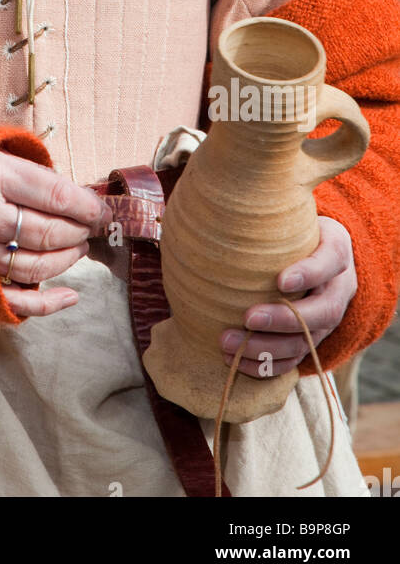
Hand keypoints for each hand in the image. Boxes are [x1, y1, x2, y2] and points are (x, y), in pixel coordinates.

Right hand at [0, 149, 112, 317]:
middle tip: (90, 226)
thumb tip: (69, 191)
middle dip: (80, 231)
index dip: (87, 206)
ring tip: (78, 247)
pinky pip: (16, 301)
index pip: (57, 195)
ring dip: (67, 259)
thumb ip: (22, 166)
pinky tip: (70, 296)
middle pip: (52, 232)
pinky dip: (47, 303)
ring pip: (40, 265)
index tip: (101, 209)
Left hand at [219, 217, 356, 377]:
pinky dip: (265, 365)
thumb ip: (270, 209)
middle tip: (247, 317)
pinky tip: (236, 360)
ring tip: (227, 341)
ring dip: (266, 348)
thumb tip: (225, 197)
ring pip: (306, 342)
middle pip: (322, 312)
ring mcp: (328, 319)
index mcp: (337, 251)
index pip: (329, 261)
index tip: (280, 280)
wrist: (312, 254)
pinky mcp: (312, 340)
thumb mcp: (291, 213)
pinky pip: (293, 360)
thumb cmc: (292, 230)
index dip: (308, 273)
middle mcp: (338, 288)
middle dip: (283, 319)